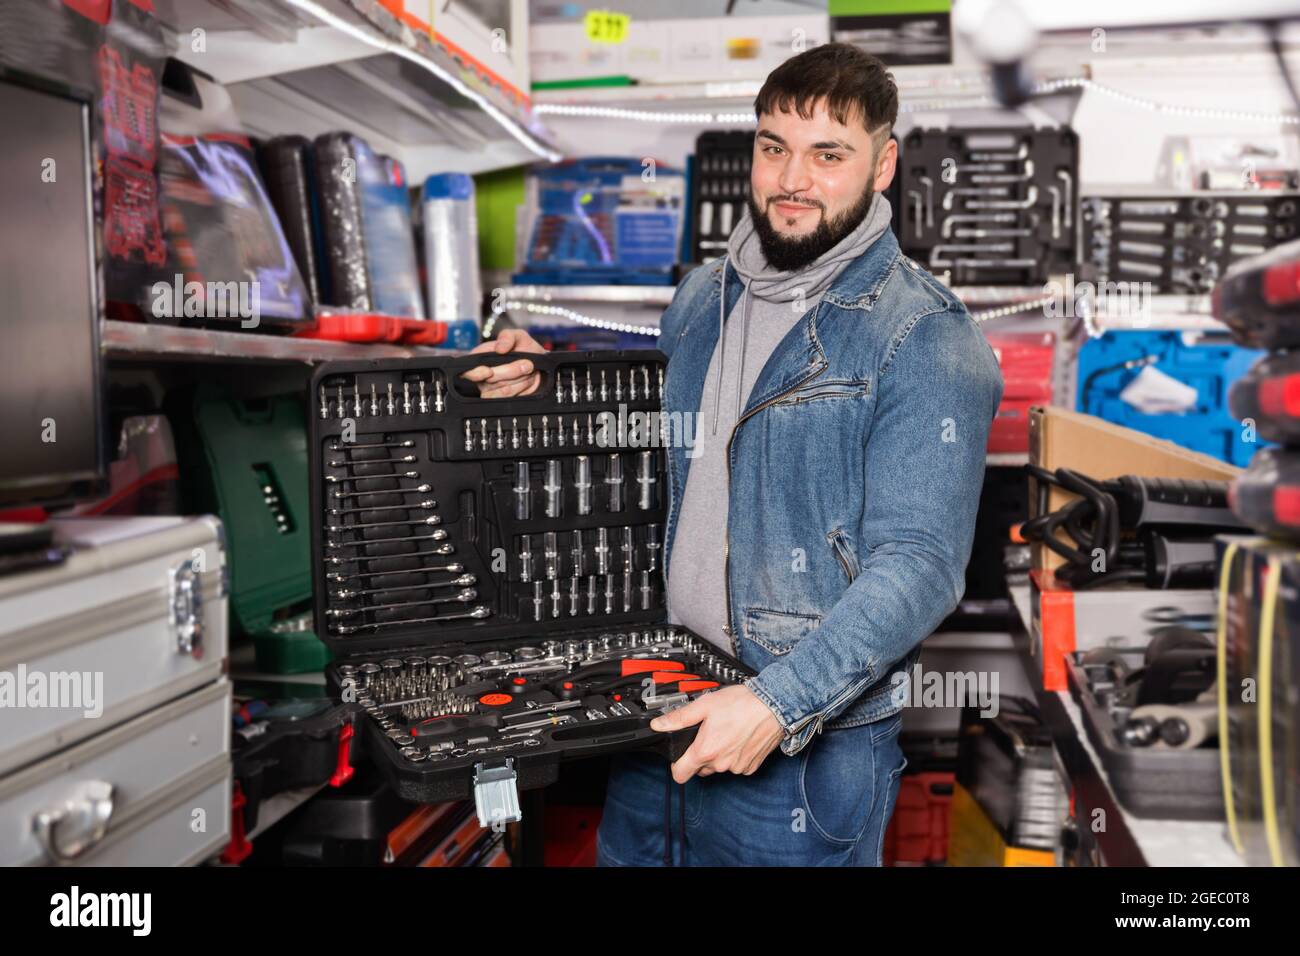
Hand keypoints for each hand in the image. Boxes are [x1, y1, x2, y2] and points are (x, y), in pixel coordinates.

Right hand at [460, 329, 545, 397]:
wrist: (540, 365)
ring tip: (526, 370)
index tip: (489, 371)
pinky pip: (508, 398)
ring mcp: (491, 389)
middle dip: (512, 371)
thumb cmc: (525, 350)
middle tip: (526, 364)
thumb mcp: (519, 336)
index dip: (476, 373)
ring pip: (502, 390)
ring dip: (519, 379)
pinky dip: (521, 388)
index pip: (468, 370)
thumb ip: (508, 336)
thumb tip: (500, 347)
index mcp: (480, 358)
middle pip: (489, 380)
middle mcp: (483, 375)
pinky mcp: (501, 399)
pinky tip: (524, 381)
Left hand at [650, 685, 784, 783]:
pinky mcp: (751, 767)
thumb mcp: (705, 705)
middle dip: (700, 754)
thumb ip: (679, 718)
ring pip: (719, 766)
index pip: (680, 775)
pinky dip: (735, 756)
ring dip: (719, 754)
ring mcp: (737, 767)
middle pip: (700, 768)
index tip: (681, 755)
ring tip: (727, 732)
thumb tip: (659, 724)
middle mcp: (721, 764)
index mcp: (705, 751)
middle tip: (708, 733)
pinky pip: (736, 766)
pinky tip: (739, 738)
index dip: (677, 765)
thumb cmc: (742, 703)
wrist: (774, 705)